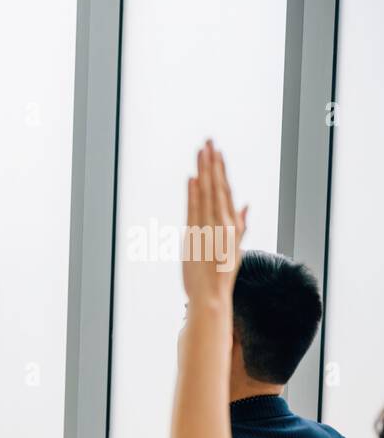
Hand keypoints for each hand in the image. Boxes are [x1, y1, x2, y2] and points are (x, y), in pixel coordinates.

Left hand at [182, 140, 247, 302]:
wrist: (211, 297)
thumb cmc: (221, 274)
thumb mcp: (235, 247)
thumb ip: (240, 224)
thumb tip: (245, 205)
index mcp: (231, 225)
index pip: (226, 190)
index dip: (221, 170)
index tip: (216, 152)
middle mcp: (222, 225)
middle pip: (217, 187)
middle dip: (213, 163)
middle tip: (208, 141)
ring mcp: (209, 231)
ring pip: (207, 194)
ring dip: (204, 171)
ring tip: (201, 151)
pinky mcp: (196, 239)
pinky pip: (195, 211)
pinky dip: (194, 194)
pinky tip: (192, 177)